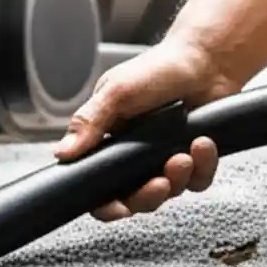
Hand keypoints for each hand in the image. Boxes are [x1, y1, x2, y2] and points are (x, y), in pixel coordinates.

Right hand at [53, 37, 236, 220]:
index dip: (105, 205)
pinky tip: (201, 144)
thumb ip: (89, 123)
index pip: (98, 187)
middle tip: (158, 183)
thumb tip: (61, 152)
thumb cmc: (158, 69)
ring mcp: (163, 159)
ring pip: (168, 193)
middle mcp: (134, 156)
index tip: (119, 207)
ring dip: (178, 178)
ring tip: (183, 155)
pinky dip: (203, 167)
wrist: (205, 58)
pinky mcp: (194, 160)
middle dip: (148, 197)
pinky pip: (198, 181)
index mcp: (108, 143)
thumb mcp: (116, 92)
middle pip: (134, 200)